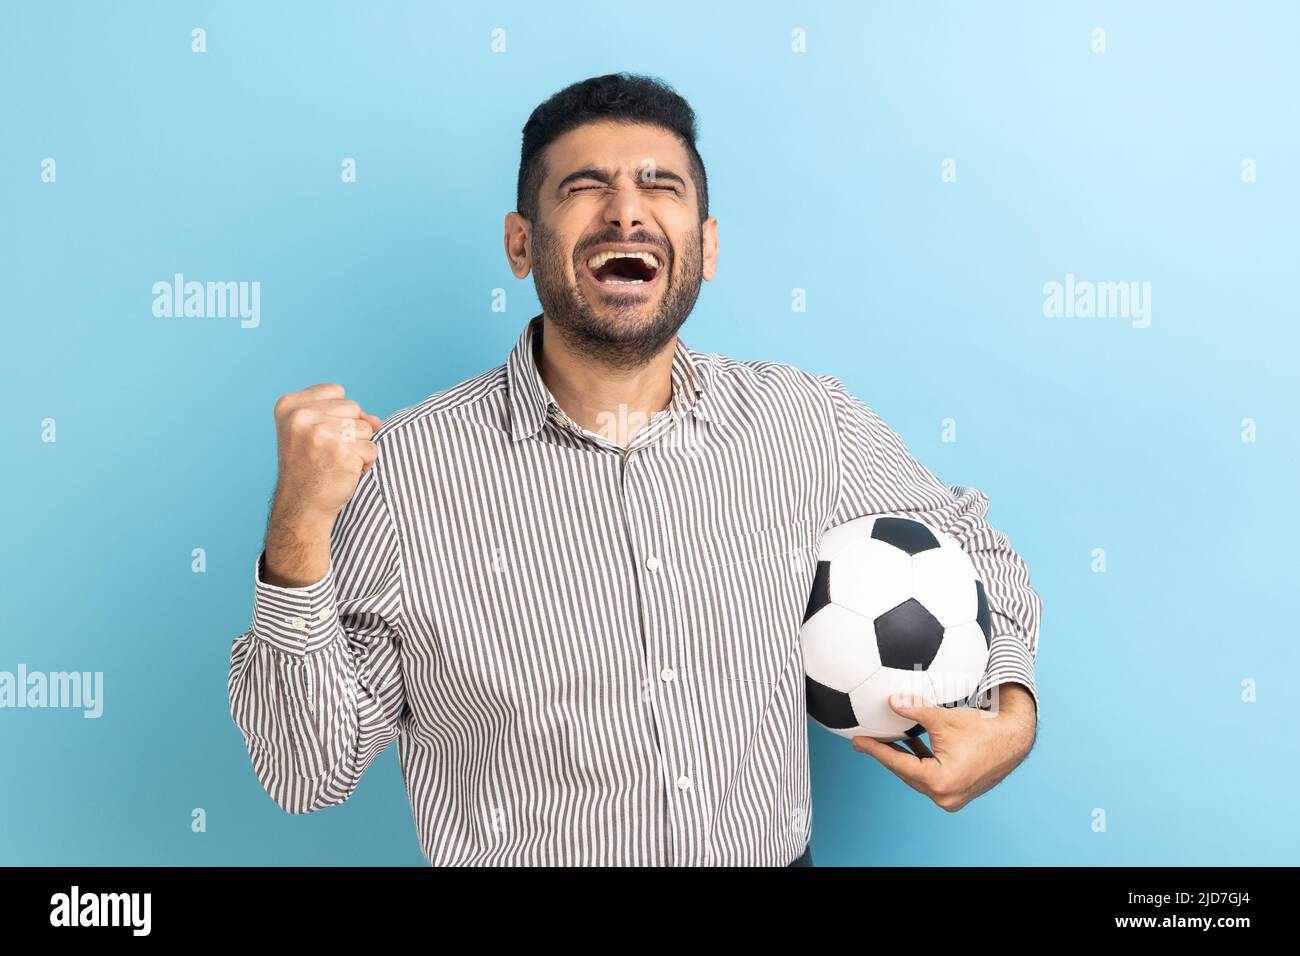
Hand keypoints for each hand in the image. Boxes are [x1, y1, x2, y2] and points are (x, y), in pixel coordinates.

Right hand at [271, 382, 382, 527]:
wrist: (301, 507)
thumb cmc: (310, 468)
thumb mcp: (313, 432)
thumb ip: (343, 415)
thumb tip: (376, 420)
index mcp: (289, 405)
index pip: (337, 391)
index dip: (338, 414)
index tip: (319, 437)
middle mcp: (301, 416)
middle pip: (353, 407)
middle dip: (350, 431)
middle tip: (327, 453)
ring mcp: (322, 433)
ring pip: (365, 427)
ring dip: (358, 447)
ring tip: (335, 463)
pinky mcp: (342, 451)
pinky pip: (372, 448)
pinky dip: (365, 463)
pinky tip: (344, 473)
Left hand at [851, 684, 1036, 812]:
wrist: (1015, 739)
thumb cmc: (984, 728)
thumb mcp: (945, 718)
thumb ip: (916, 710)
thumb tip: (891, 701)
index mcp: (941, 782)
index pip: (899, 765)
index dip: (876, 751)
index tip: (858, 742)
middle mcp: (946, 796)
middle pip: (906, 773)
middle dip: (885, 755)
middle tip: (863, 741)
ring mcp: (953, 797)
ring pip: (917, 777)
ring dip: (901, 759)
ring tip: (882, 741)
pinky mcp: (958, 792)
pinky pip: (930, 777)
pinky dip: (919, 762)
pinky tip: (909, 744)